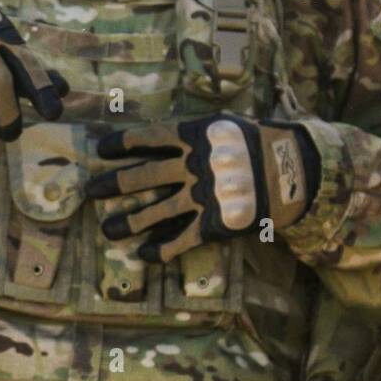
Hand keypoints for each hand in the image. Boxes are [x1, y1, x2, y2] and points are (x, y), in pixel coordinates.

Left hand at [86, 112, 319, 262]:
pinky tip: (143, 254)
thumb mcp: (223, 125)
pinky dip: (158, 250)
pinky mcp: (213, 224)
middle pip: (143, 176)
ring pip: (155, 213)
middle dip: (112, 184)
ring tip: (107, 229)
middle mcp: (194, 166)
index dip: (121, 145)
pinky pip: (178, 240)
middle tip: (90, 190)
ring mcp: (202, 197)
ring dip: (127, 222)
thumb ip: (191, 131)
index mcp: (194, 136)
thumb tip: (156, 135)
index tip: (101, 151)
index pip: (148, 138)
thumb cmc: (254, 143)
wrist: (290, 173)